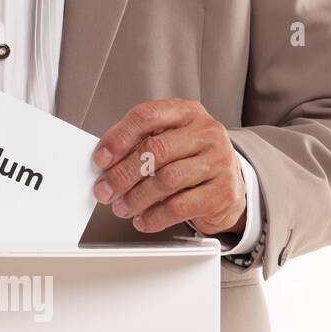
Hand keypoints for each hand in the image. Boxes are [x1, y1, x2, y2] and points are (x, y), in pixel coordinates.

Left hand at [92, 98, 245, 236]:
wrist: (229, 187)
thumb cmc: (192, 162)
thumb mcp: (169, 143)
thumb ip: (140, 146)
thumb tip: (106, 165)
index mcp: (187, 112)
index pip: (147, 116)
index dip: (119, 138)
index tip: (101, 159)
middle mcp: (206, 132)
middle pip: (156, 149)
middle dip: (123, 174)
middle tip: (105, 190)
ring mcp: (218, 161)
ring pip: (167, 179)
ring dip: (137, 198)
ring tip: (123, 207)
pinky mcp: (222, 191)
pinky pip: (180, 206)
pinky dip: (155, 217)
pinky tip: (144, 219)